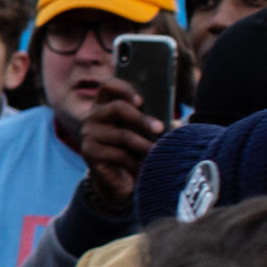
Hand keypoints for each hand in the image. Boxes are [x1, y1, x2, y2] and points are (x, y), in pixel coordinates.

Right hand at [78, 80, 160, 202]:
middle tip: (160, 128)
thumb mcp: (141, 133)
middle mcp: (92, 116)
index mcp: (105, 105)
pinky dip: (135, 163)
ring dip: (144, 144)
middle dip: (142, 118)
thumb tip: (176, 124)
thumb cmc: (133, 150)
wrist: (116, 180)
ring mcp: (89, 135)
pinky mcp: (90, 153)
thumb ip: (153, 123)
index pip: (108, 86)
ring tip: (157, 151)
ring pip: (122, 135)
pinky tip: (144, 169)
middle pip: (117, 108)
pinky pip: (118, 155)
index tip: (142, 100)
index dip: (124, 88)